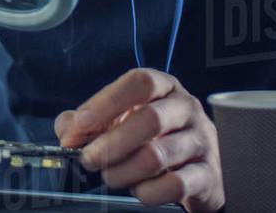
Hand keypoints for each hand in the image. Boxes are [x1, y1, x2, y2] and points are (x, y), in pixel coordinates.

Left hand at [54, 68, 223, 211]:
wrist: (197, 169)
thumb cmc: (154, 139)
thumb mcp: (121, 121)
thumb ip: (88, 122)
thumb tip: (68, 133)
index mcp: (164, 88)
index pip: (139, 83)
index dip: (107, 102)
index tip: (81, 123)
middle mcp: (186, 109)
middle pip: (149, 119)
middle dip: (110, 144)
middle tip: (89, 160)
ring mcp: (201, 140)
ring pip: (157, 156)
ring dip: (124, 171)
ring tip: (113, 176)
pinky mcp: (206, 173)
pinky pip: (174, 185)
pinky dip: (147, 192)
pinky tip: (140, 189)